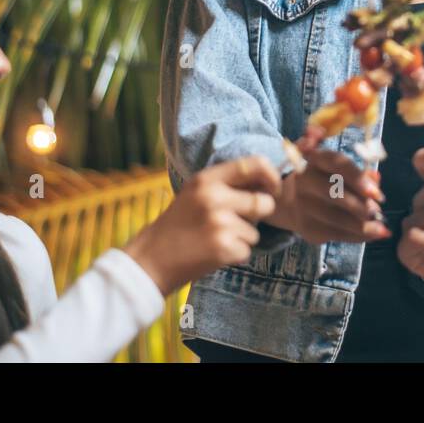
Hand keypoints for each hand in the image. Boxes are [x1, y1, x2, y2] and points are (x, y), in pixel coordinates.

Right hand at [125, 155, 280, 295]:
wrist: (151, 258)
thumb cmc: (179, 223)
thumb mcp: (196, 192)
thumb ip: (227, 183)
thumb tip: (268, 179)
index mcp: (207, 179)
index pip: (255, 164)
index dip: (272, 175)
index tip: (272, 188)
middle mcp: (214, 197)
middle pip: (263, 202)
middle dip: (257, 215)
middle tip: (234, 221)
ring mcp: (219, 223)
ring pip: (255, 231)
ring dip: (241, 238)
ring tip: (215, 238)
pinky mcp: (223, 248)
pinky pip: (247, 251)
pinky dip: (235, 255)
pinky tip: (214, 253)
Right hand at [271, 147, 388, 245]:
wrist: (294, 202)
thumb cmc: (328, 182)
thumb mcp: (343, 172)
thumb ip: (361, 174)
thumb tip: (376, 179)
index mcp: (316, 159)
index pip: (336, 163)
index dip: (357, 178)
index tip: (376, 193)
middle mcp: (305, 180)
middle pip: (334, 193)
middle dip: (360, 205)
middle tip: (378, 213)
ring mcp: (302, 205)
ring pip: (336, 218)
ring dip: (363, 226)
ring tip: (381, 229)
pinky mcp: (306, 227)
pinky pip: (336, 234)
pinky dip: (358, 236)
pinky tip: (372, 235)